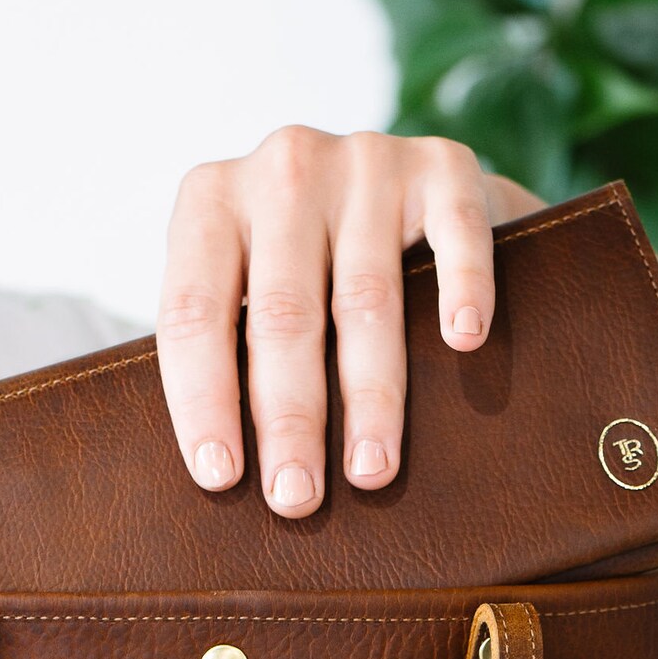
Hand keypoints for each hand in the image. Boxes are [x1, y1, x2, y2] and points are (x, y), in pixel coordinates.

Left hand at [158, 126, 540, 516]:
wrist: (406, 193)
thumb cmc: (307, 271)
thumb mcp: (243, 288)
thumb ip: (226, 351)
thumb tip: (222, 476)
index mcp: (210, 203)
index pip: (194, 314)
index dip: (204, 400)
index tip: (220, 477)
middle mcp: (283, 169)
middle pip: (280, 314)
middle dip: (288, 419)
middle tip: (296, 496)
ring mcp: (365, 162)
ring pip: (364, 297)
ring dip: (371, 395)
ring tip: (370, 470)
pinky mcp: (443, 165)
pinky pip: (456, 235)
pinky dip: (461, 290)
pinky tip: (462, 343)